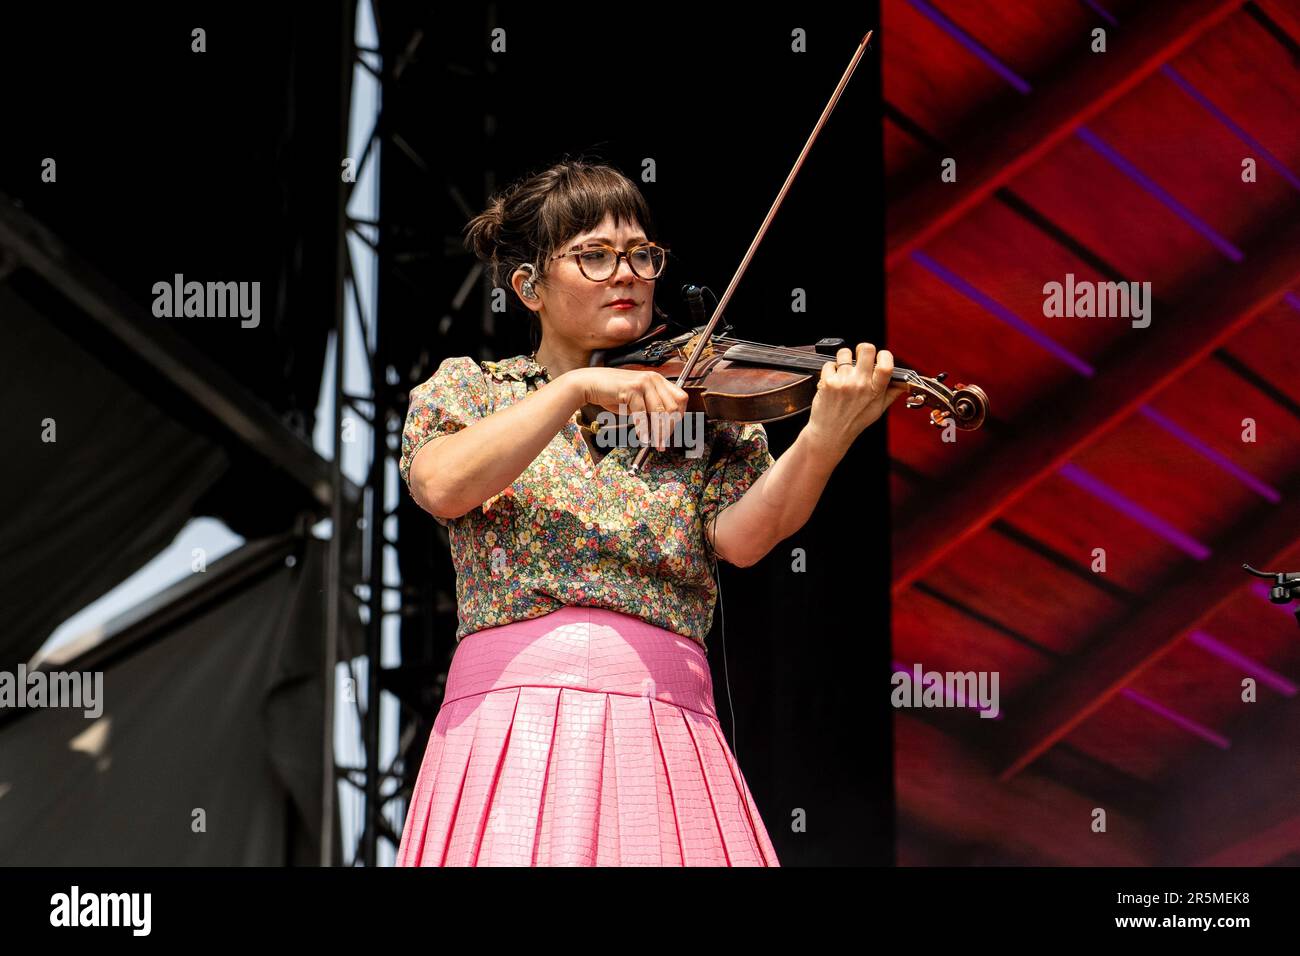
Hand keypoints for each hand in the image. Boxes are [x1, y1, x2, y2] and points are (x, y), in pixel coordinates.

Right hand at [566, 366, 688, 449]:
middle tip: (662, 442)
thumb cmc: (613, 393)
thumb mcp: (638, 400)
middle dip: (669, 428)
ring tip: (655, 443)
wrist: (590, 384)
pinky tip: (642, 437)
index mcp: (658, 379)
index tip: (671, 431)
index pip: (680, 398)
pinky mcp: (632, 389)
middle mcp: (653, 378)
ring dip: (658, 432)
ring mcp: (643, 382)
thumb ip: (651, 408)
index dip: (679, 417)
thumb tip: (664, 427)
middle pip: (673, 407)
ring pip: (659, 412)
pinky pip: (642, 414)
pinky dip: (643, 429)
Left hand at [802, 343, 907, 459]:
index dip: (884, 355)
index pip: (886, 365)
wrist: (829, 433)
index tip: (880, 357)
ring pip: (845, 353)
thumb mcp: (878, 410)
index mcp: (875, 391)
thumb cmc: (854, 422)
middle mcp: (861, 385)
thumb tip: (904, 382)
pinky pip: (829, 364)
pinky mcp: (828, 382)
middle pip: (866, 349)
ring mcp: (844, 382)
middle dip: (863, 349)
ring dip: (844, 359)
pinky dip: (830, 369)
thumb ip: (891, 393)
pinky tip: (832, 380)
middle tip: (860, 357)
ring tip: (844, 371)